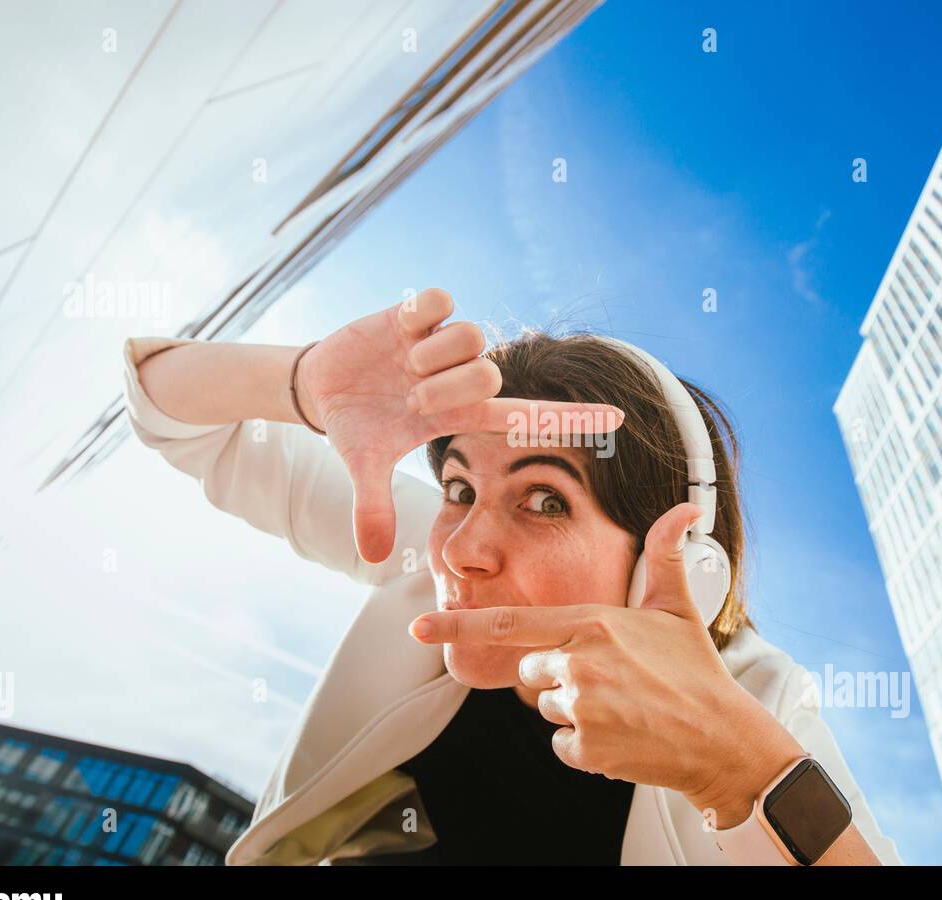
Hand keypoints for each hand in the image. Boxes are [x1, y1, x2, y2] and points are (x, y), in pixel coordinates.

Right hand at [296, 288, 624, 562]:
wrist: (322, 387)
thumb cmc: (358, 427)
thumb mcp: (366, 467)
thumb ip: (374, 508)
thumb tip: (373, 557)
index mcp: (460, 415)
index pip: (526, 416)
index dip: (571, 418)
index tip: (619, 420)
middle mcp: (460, 377)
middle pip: (491, 373)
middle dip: (447, 390)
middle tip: (413, 399)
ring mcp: (439, 343)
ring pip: (472, 337)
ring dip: (433, 357)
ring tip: (404, 367)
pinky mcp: (415, 313)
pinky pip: (441, 299)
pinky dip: (423, 315)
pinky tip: (403, 329)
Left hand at [407, 502, 782, 810]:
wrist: (721, 739)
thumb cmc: (697, 670)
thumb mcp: (678, 606)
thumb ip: (665, 555)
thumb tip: (685, 509)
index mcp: (591, 622)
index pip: (508, 622)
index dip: (457, 625)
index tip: (417, 626)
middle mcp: (579, 662)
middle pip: (531, 669)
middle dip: (559, 675)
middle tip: (612, 681)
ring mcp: (581, 706)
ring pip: (546, 707)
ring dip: (576, 712)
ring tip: (624, 708)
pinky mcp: (587, 747)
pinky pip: (561, 746)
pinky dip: (586, 746)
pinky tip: (622, 736)